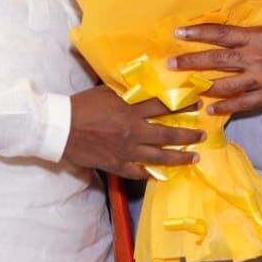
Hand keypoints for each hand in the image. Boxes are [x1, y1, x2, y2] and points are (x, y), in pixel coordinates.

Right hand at [63, 88, 203, 179]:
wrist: (59, 128)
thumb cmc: (82, 105)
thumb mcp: (107, 91)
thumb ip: (128, 92)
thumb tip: (143, 86)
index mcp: (131, 110)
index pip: (164, 106)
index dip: (183, 105)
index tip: (199, 104)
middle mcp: (133, 131)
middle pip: (167, 134)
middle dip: (188, 134)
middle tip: (202, 134)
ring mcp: (126, 150)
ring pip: (158, 157)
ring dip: (179, 157)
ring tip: (194, 157)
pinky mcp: (116, 164)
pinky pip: (137, 172)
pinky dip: (150, 174)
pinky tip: (161, 174)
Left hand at [170, 23, 261, 116]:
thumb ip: (252, 37)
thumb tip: (229, 39)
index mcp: (256, 37)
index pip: (220, 33)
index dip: (197, 33)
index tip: (178, 33)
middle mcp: (255, 56)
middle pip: (216, 59)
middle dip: (191, 61)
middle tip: (170, 63)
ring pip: (225, 83)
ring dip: (203, 86)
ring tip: (185, 90)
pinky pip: (243, 103)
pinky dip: (225, 106)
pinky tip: (211, 109)